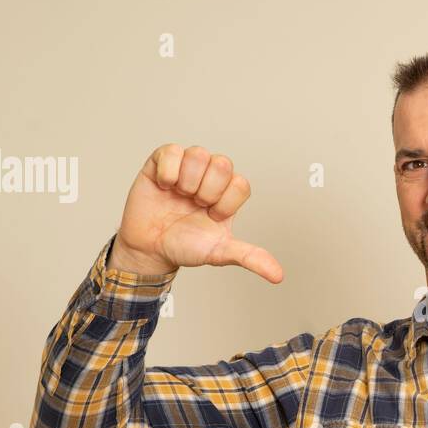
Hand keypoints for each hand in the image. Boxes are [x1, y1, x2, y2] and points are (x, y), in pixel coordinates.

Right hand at [108, 144, 283, 282]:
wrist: (149, 248)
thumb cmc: (184, 246)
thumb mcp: (219, 253)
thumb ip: (250, 258)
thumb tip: (278, 276)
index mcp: (228, 193)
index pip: (241, 184)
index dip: (225, 204)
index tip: (212, 217)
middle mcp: (211, 175)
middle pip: (224, 164)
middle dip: (207, 192)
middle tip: (195, 205)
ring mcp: (188, 165)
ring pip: (199, 154)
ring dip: (187, 182)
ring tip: (179, 195)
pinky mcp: (163, 160)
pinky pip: (172, 151)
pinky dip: (168, 173)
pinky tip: (164, 187)